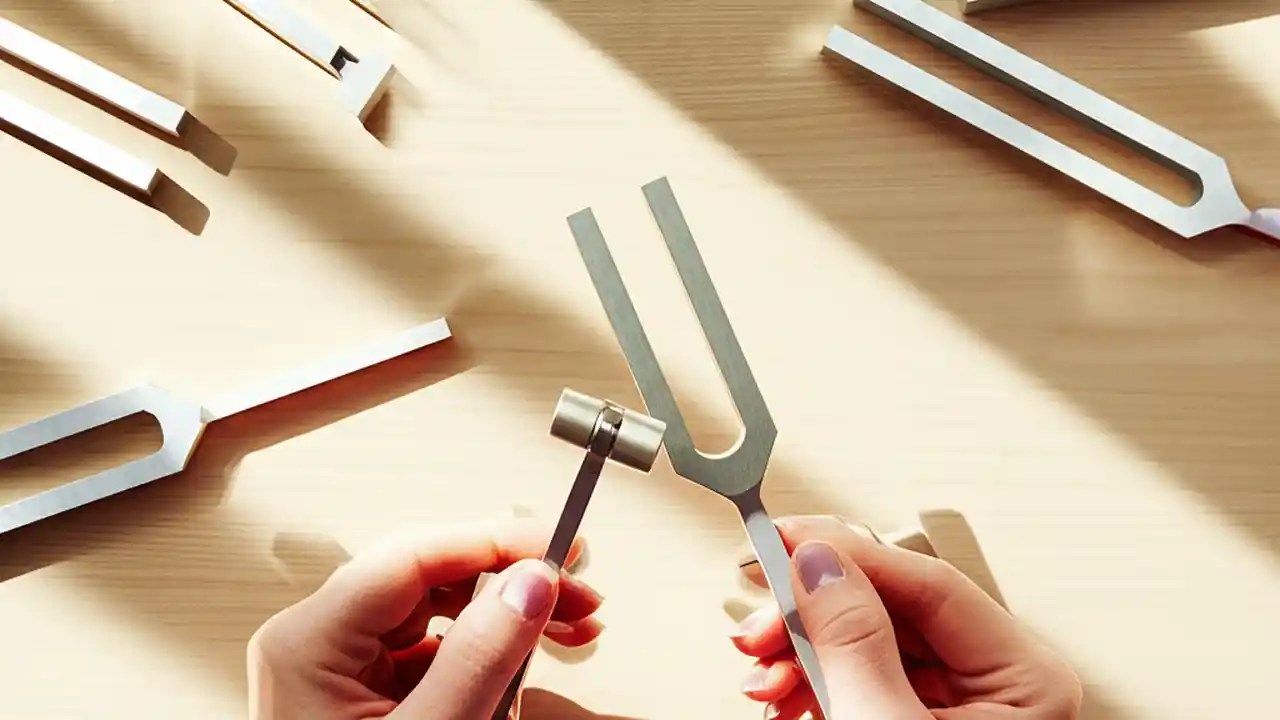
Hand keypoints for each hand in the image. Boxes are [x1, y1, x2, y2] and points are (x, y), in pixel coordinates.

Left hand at [249, 519, 604, 718]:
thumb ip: (479, 659)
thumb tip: (530, 583)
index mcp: (310, 642)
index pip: (411, 556)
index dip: (492, 541)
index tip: (559, 548)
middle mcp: (320, 641)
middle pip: (428, 575)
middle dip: (509, 576)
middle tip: (578, 588)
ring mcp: (343, 665)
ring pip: (438, 607)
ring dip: (508, 609)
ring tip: (574, 622)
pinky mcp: (369, 689)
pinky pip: (436, 647)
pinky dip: (489, 646)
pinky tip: (534, 651)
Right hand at [731, 516, 1080, 718]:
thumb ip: (855, 641)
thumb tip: (822, 562)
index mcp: (1026, 681)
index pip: (929, 581)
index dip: (848, 552)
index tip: (784, 537)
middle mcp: (996, 684)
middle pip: (887, 608)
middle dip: (809, 613)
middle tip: (758, 611)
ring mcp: (953, 704)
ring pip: (861, 639)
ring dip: (796, 649)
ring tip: (759, 666)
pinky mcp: (910, 718)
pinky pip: (854, 675)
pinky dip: (807, 680)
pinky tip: (778, 691)